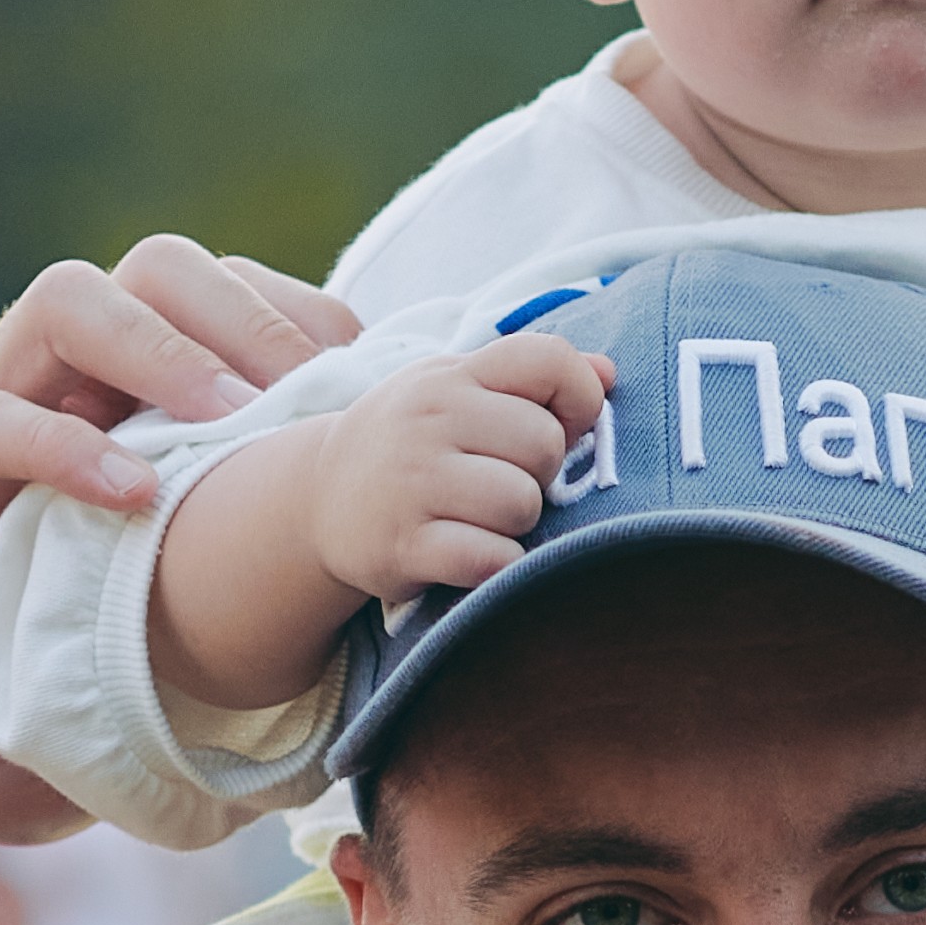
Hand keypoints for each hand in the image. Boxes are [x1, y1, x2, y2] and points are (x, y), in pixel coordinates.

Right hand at [0, 238, 357, 897]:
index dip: (296, 325)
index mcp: (113, 436)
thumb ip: (246, 656)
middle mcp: (48, 411)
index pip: (212, 312)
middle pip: (150, 272)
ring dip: (165, 345)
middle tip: (310, 391)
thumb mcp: (153, 688)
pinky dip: (64, 446)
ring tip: (234, 416)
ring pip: (66, 304)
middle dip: (246, 310)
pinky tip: (131, 499)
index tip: (366, 392)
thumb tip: (374, 682)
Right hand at [302, 332, 618, 604]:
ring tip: (484, 519)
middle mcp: (429, 420)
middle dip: (540, 474)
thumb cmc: (410, 443)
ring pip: (521, 502)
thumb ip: (532, 379)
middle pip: (544, 443)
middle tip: (504, 483)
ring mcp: (412, 482)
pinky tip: (476, 555)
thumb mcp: (456, 391)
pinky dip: (499, 565)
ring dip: (518, 523)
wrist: (317, 501)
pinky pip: (491, 558)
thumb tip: (608, 373)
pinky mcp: (403, 546)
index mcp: (452, 376)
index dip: (579, 397)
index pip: (547, 359)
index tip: (564, 426)